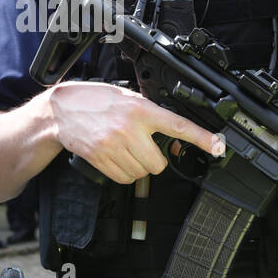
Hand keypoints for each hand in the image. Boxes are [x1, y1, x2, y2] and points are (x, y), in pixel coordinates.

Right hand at [48, 81, 224, 184]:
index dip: (201, 137)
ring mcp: (113, 146)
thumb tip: (174, 138)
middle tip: (141, 147)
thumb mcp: (127, 99)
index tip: (217, 146)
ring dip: (137, 167)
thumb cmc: (95, 100)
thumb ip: (150, 115)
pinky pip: (123, 179)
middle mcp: (128, 129)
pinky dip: (123, 173)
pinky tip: (114, 157)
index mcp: (140, 110)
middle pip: (157, 163)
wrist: (61, 110)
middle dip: (153, 159)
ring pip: (141, 173)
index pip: (177, 125)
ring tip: (123, 149)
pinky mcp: (100, 159)